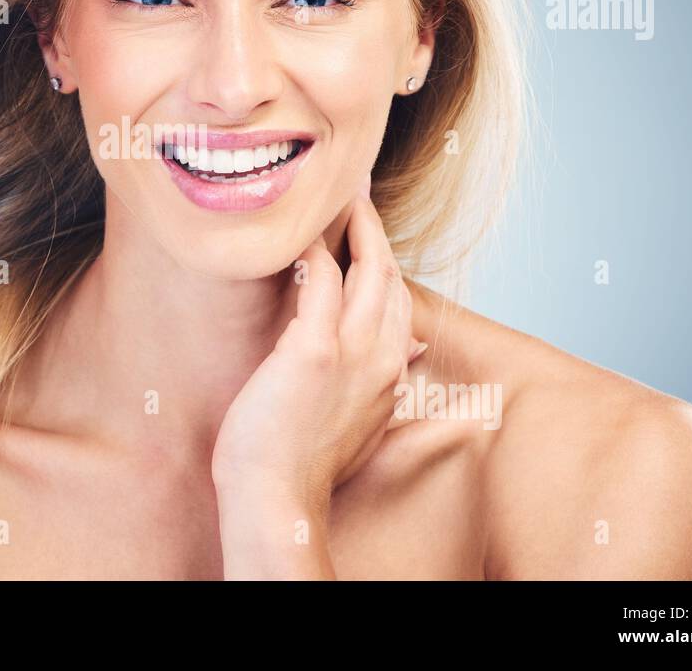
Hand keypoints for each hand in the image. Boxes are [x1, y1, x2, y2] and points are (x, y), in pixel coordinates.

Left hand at [210, 188, 425, 513]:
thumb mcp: (363, 422)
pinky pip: (320, 279)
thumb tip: (414, 348)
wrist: (277, 497)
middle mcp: (383, 358)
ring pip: (367, 269)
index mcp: (392, 374)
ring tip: (337, 197)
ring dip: (353, 226)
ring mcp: (352, 352)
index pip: (398, 302)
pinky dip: (313, 250)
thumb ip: (386, 382)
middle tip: (355, 196)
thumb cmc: (303, 461)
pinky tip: (299, 232)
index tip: (368, 235)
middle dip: (374, 232)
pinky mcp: (313, 349)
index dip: (384, 263)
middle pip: (389, 277)